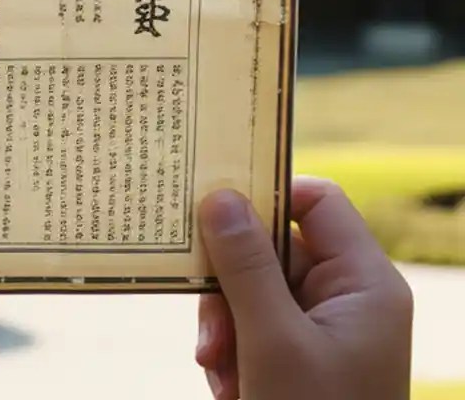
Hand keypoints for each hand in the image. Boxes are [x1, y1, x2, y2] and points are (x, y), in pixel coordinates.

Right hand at [195, 177, 412, 399]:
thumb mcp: (271, 342)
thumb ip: (244, 266)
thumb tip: (219, 195)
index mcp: (366, 283)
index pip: (316, 202)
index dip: (265, 196)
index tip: (210, 207)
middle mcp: (350, 298)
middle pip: (273, 249)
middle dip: (230, 287)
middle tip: (210, 333)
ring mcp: (325, 329)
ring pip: (253, 290)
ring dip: (225, 327)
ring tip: (220, 372)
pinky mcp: (301, 356)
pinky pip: (252, 326)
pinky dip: (232, 352)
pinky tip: (230, 387)